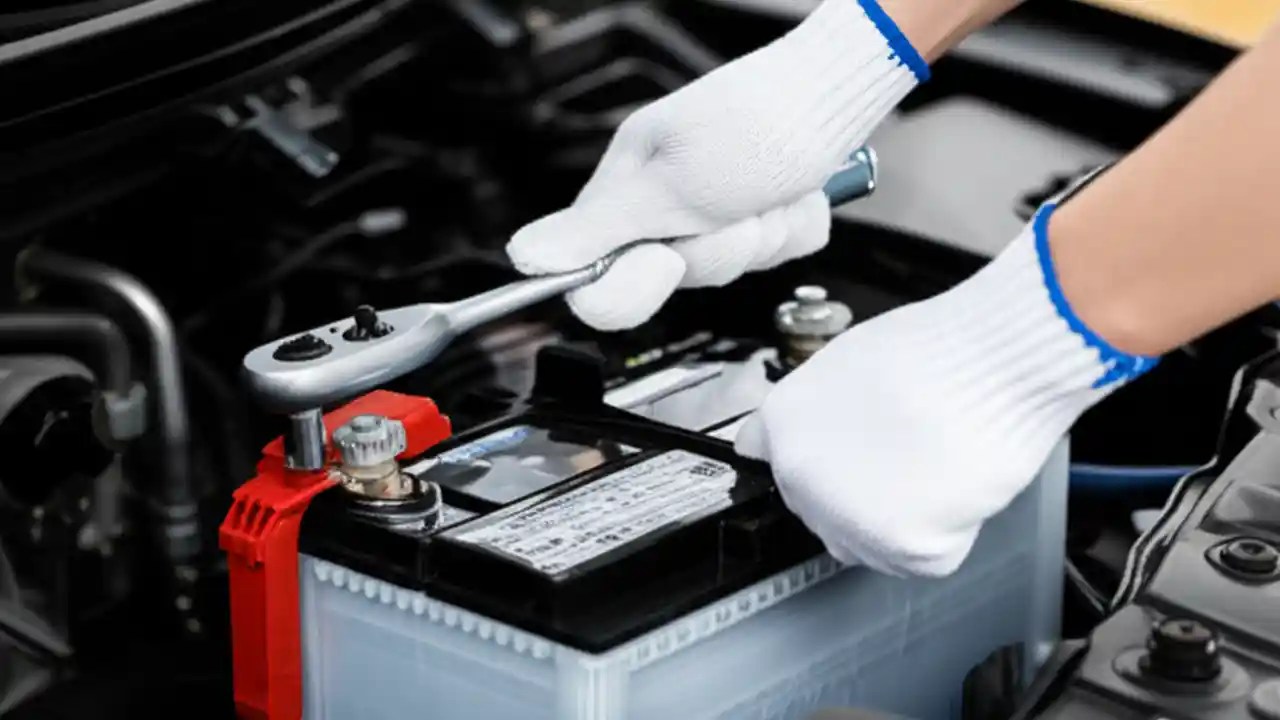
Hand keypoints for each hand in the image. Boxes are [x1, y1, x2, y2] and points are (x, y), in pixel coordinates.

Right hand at [507, 0, 925, 329]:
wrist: (832, 90)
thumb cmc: (751, 118)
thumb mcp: (665, 184)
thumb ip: (594, 231)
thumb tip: (523, 256)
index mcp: (626, 193)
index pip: (597, 282)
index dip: (631, 286)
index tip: (664, 259)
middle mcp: (668, 204)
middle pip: (675, 281)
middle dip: (715, 252)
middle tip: (730, 209)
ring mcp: (719, 210)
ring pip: (732, 268)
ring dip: (761, 235)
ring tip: (765, 191)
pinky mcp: (764, 212)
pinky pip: (777, 253)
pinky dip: (792, 226)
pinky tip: (790, 191)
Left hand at [734, 207, 1157, 575]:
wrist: (993, 366)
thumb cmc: (936, 351)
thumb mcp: (847, 362)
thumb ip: (811, 411)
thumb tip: (786, 434)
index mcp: (784, 425)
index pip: (784, 468)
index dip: (827, 465)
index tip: (850, 465)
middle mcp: (802, 476)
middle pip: (824, 511)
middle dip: (862, 494)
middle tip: (907, 458)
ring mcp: (847, 517)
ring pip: (869, 541)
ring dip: (901, 518)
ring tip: (935, 464)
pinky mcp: (901, 548)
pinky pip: (924, 557)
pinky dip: (950, 532)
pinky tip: (955, 484)